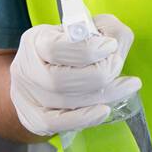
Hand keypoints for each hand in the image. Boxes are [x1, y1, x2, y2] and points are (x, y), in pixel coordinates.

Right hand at [9, 13, 140, 137]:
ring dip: (102, 95)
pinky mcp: (34, 119)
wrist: (43, 76)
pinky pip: (59, 123)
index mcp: (35, 41)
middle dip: (98, 74)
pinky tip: (105, 110)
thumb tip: (115, 40)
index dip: (87, 49)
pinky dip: (85, 118)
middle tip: (117, 66)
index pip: (56, 48)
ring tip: (125, 86)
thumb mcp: (85, 28)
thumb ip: (106, 28)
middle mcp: (26, 70)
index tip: (110, 45)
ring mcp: (28, 97)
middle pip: (60, 80)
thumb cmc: (70, 50)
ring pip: (64, 102)